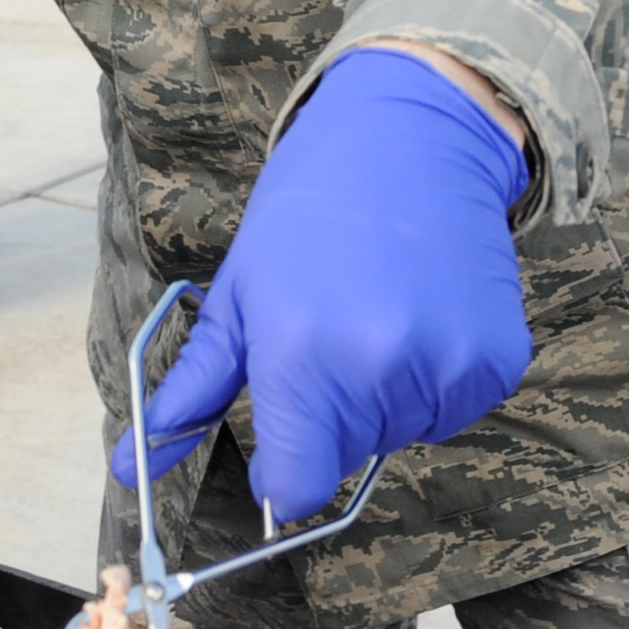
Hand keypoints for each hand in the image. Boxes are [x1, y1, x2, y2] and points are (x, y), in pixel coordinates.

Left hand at [112, 50, 532, 521]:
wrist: (408, 140)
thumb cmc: (305, 217)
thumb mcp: (236, 297)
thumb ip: (190, 391)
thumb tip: (133, 468)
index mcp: (300, 357)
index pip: (296, 488)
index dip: (282, 478)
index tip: (278, 448)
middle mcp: (376, 371)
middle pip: (346, 458)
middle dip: (329, 421)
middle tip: (328, 337)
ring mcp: (445, 367)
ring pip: (400, 435)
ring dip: (382, 400)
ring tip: (376, 316)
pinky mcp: (496, 361)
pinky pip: (452, 411)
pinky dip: (434, 382)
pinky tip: (421, 316)